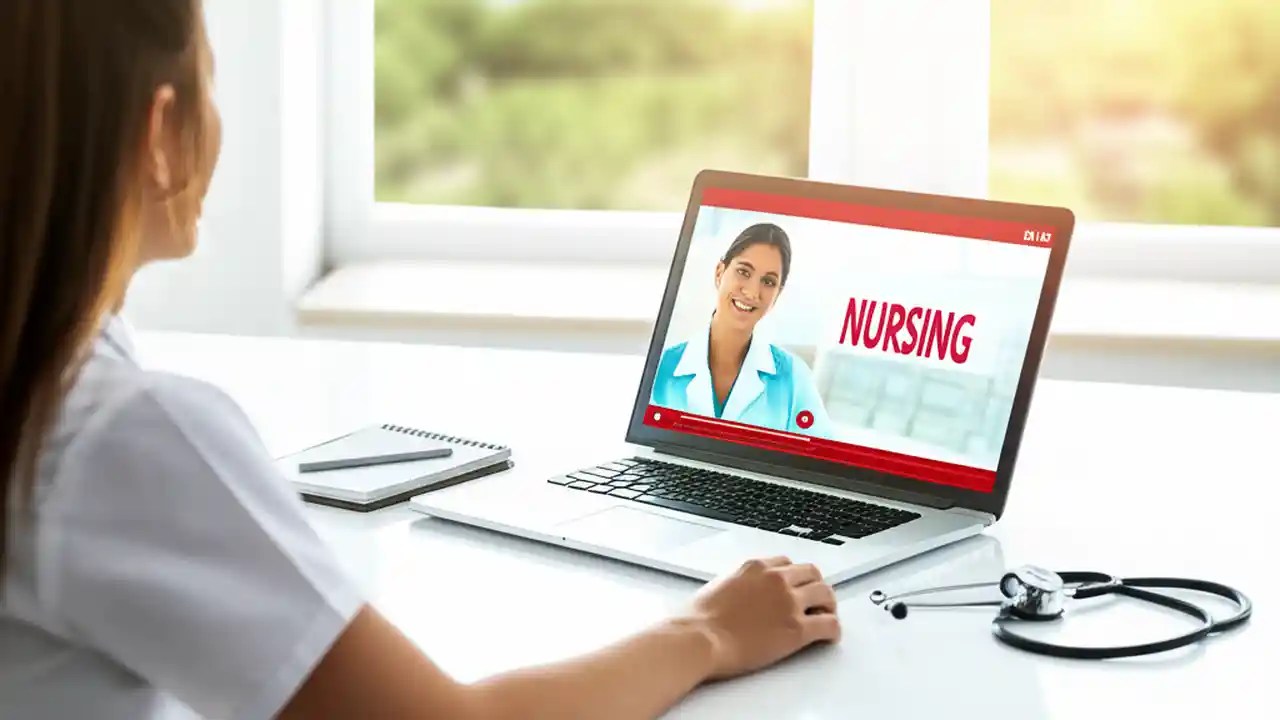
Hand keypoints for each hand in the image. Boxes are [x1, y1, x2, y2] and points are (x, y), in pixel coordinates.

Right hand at [686, 556, 840, 680]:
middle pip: (812, 573)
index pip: (787, 563)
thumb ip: (738, 585)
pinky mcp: (797, 629)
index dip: (793, 577)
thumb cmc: (696, 620)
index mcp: (755, 567)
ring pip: (825, 594)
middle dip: (815, 586)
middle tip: (816, 600)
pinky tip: (829, 637)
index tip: (794, 586)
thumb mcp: (717, 587)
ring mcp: (789, 602)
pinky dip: (833, 630)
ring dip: (828, 605)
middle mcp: (776, 579)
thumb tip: (741, 595)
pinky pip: (829, 624)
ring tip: (826, 616)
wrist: (698, 639)